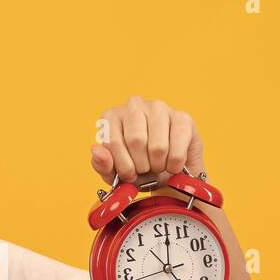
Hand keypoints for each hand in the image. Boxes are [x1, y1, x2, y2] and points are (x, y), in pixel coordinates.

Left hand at [90, 96, 205, 188]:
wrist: (166, 170)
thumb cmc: (137, 167)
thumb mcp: (114, 173)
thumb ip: (102, 164)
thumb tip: (96, 150)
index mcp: (111, 116)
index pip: (113, 142)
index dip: (123, 166)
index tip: (129, 174)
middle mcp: (133, 105)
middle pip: (136, 141)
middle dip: (141, 165)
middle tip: (145, 169)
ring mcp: (159, 108)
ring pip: (158, 146)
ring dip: (158, 165)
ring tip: (158, 165)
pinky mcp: (182, 117)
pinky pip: (178, 148)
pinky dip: (175, 164)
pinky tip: (172, 164)